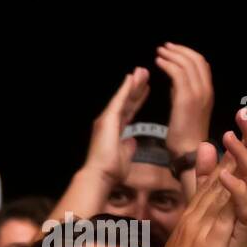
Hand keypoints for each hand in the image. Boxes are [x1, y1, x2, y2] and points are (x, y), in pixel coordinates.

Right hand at [83, 68, 149, 184]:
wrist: (100, 175)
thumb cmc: (111, 170)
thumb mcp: (124, 155)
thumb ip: (128, 146)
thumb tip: (131, 142)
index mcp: (114, 131)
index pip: (129, 111)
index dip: (137, 100)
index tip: (146, 89)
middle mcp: (108, 122)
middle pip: (126, 102)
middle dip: (136, 88)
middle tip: (144, 73)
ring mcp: (106, 119)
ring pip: (123, 98)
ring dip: (133, 84)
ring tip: (141, 70)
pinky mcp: (108, 119)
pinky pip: (119, 100)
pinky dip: (126, 89)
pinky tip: (132, 78)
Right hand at [151, 145, 236, 246]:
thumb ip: (189, 231)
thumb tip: (191, 220)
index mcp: (188, 220)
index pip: (208, 186)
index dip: (221, 163)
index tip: (232, 142)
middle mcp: (193, 218)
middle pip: (215, 181)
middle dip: (231, 154)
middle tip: (242, 126)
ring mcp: (199, 227)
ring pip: (219, 190)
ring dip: (233, 164)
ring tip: (245, 139)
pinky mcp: (209, 240)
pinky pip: (223, 212)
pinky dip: (231, 193)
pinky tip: (238, 177)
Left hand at [156, 43, 213, 157]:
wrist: (188, 151)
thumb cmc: (183, 135)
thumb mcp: (185, 109)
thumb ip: (182, 93)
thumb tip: (174, 82)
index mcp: (207, 91)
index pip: (201, 64)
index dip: (187, 53)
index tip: (173, 50)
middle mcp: (206, 89)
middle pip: (196, 60)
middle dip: (179, 50)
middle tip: (164, 47)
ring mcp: (198, 93)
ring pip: (187, 64)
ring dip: (172, 55)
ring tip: (159, 52)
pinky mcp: (187, 98)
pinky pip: (178, 74)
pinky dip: (168, 65)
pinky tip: (158, 63)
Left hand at [216, 105, 246, 246]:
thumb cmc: (210, 236)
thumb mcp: (204, 198)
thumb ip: (205, 174)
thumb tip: (207, 145)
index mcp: (238, 186)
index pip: (246, 152)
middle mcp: (246, 195)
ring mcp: (246, 210)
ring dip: (242, 156)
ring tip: (232, 137)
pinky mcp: (242, 227)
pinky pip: (243, 205)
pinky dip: (235, 190)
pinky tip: (227, 176)